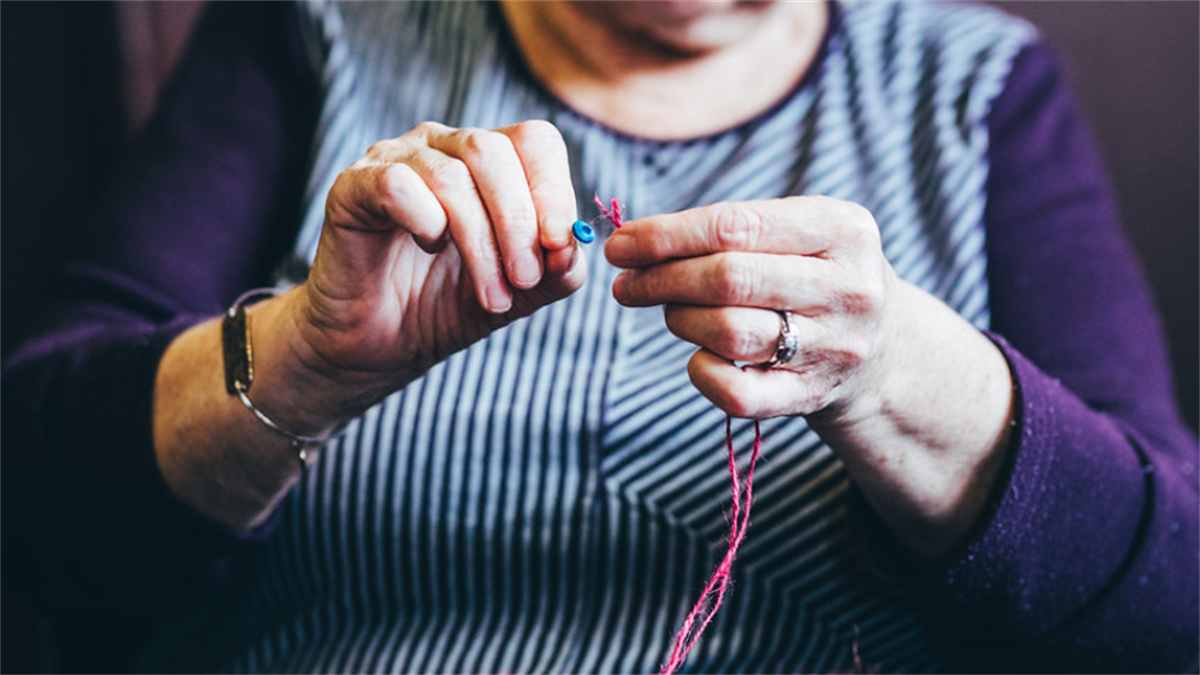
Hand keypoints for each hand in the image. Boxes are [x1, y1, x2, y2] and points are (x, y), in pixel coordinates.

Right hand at [273, 120, 586, 427]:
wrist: (377, 344)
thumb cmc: (446, 306)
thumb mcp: (520, 291)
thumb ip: (558, 268)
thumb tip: (572, 247)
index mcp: (488, 161)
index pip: (534, 141)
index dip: (554, 191)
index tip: (560, 248)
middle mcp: (442, 146)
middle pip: (494, 151)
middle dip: (519, 222)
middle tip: (524, 279)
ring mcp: (394, 159)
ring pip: (452, 176)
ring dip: (481, 244)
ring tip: (491, 296)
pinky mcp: (353, 186)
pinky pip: (398, 185)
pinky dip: (426, 222)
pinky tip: (430, 249)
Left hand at [605, 196, 894, 419]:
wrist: (885, 348)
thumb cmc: (816, 274)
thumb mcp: (802, 232)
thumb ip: (731, 229)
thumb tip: (633, 242)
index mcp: (842, 229)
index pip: (735, 225)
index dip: (666, 235)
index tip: (620, 244)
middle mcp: (847, 288)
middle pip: (728, 278)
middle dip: (660, 278)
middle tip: (626, 283)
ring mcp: (833, 347)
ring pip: (728, 332)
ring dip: (678, 319)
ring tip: (670, 311)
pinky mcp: (812, 396)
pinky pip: (737, 393)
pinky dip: (701, 373)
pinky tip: (697, 357)